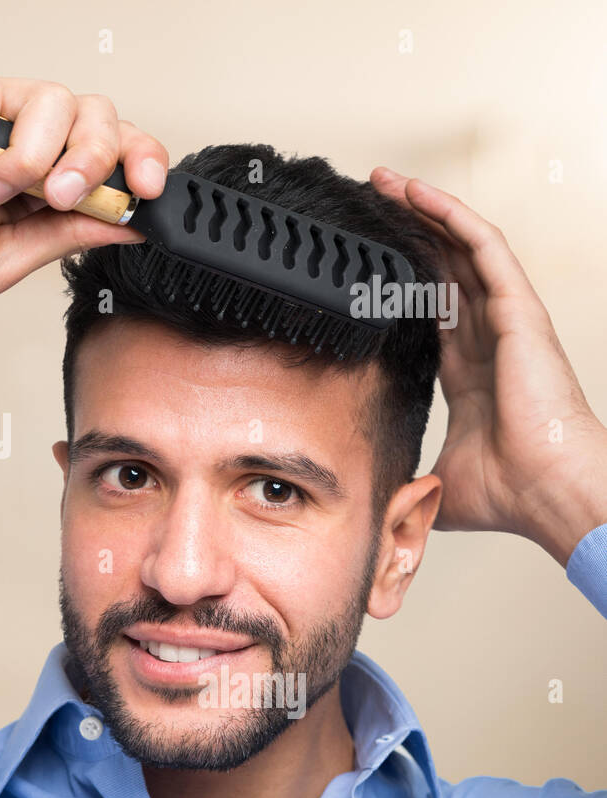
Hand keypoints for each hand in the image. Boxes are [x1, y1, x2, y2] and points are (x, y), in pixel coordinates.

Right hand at [0, 41, 168, 309]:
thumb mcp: (1, 260)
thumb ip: (66, 235)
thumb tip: (131, 225)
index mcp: (36, 176)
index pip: (108, 150)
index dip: (137, 159)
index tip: (146, 186)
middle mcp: (14, 132)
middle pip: (92, 114)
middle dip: (85, 158)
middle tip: (47, 193)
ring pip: (47, 98)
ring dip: (21, 154)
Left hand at [371, 167, 606, 565]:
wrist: (547, 494)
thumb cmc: (511, 492)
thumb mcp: (440, 479)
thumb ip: (410, 478)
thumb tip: (381, 501)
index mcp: (468, 368)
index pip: (429, 305)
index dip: (400, 275)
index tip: (365, 255)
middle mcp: (486, 336)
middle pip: (442, 265)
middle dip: (406, 229)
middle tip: (369, 200)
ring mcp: (505, 319)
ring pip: (461, 245)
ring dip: (423, 210)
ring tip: (386, 182)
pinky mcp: (519, 312)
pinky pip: (485, 248)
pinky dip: (453, 216)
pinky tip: (420, 193)